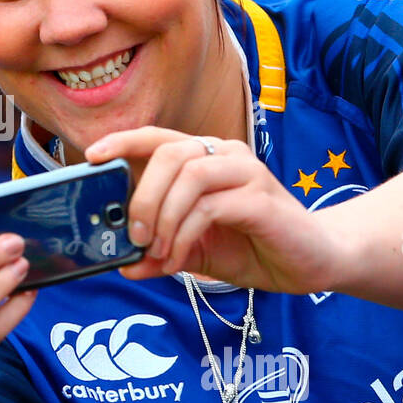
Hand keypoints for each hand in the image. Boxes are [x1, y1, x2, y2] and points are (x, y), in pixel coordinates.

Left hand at [84, 127, 342, 291]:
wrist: (312, 261)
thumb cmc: (253, 246)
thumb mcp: (195, 252)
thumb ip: (160, 254)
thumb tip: (123, 265)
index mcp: (204, 159)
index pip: (157, 138)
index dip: (122, 141)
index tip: (91, 157)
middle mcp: (225, 155)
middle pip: (168, 154)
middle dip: (141, 197)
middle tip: (134, 236)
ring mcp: (245, 173)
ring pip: (188, 174)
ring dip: (163, 217)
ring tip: (158, 252)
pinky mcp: (261, 198)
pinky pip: (210, 205)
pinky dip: (185, 233)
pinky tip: (179, 258)